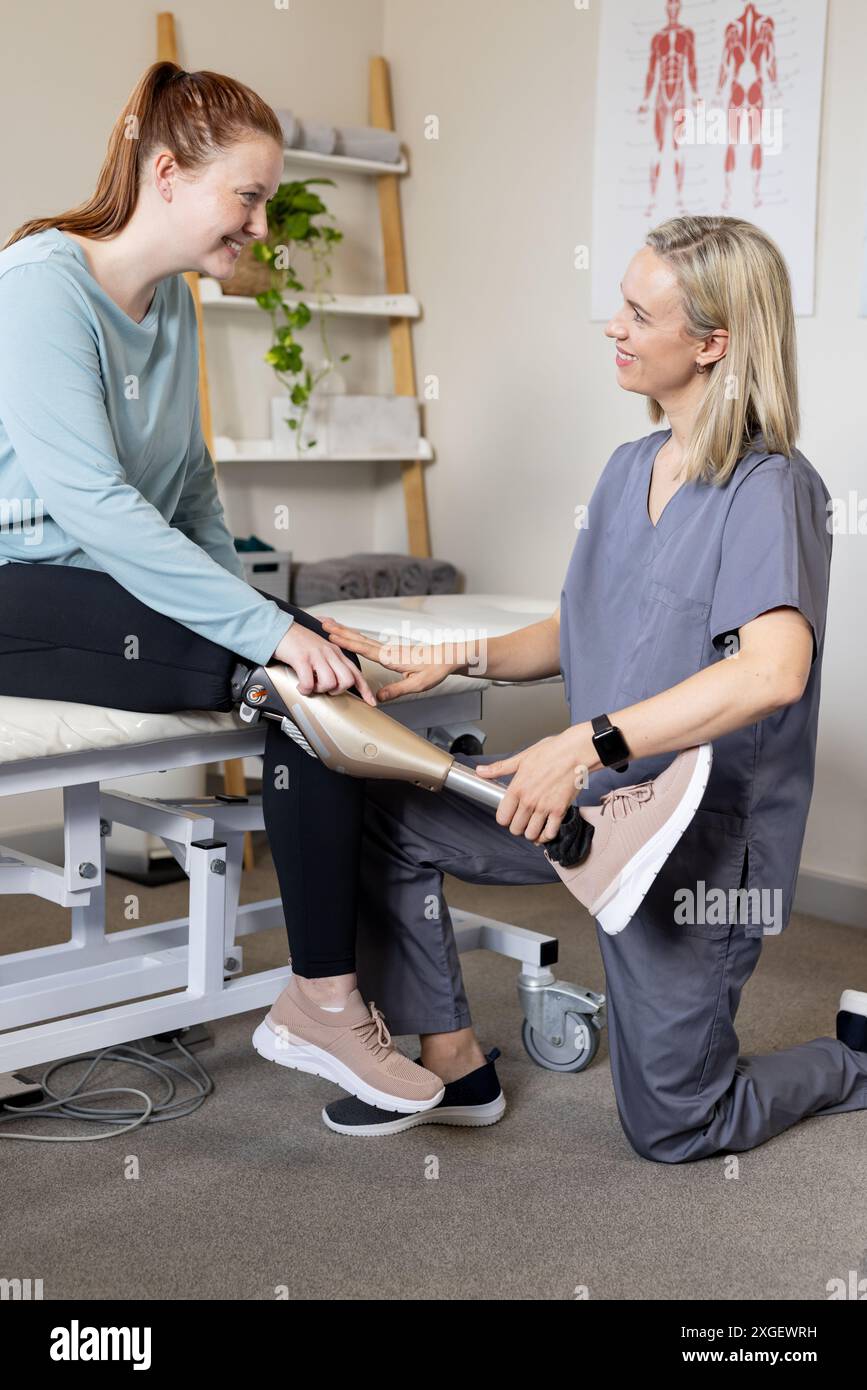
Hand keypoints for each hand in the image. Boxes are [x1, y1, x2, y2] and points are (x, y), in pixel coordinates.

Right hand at [272, 623, 376, 705]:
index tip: (370, 701)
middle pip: (347, 680)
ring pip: (329, 683)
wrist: (279, 628)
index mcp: (336, 652)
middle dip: (337, 691)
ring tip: (310, 686)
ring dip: (319, 690)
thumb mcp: (321, 650)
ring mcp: (316, 655)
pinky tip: (301, 686)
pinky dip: (304, 689)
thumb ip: (330, 662)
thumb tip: (335, 681)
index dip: (365, 689)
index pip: (356, 672)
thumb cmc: (298, 641)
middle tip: (325, 689)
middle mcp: (329, 653)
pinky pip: (308, 683)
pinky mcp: (302, 659)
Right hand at [319, 617, 458, 702]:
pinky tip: (352, 637)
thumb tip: (379, 697)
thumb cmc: (434, 669)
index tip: (332, 636)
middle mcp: (388, 651)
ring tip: (332, 625)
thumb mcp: (418, 684)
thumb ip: (398, 690)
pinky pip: (368, 642)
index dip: (348, 643)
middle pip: (359, 639)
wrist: (446, 658)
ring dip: (346, 632)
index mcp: (391, 658)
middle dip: (341, 631)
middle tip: (323, 622)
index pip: (365, 649)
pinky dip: (356, 637)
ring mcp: (389, 649)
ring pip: (362, 639)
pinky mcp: (391, 650)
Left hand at [476, 729, 586, 843]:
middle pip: (515, 828)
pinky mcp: (560, 811)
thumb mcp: (522, 758)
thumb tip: (481, 771)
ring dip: (531, 833)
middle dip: (517, 827)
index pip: (502, 817)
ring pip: (531, 834)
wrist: (576, 752)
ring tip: (532, 826)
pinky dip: (547, 836)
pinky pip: (550, 833)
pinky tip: (546, 830)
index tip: (509, 815)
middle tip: (521, 820)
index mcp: (517, 788)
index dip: (504, 818)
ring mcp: (545, 807)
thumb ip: (500, 768)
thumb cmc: (552, 751)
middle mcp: (529, 800)